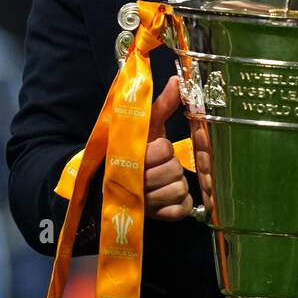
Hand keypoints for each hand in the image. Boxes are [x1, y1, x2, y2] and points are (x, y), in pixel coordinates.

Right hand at [145, 75, 193, 220]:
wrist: (116, 181)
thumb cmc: (135, 148)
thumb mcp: (147, 125)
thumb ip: (162, 104)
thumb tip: (178, 80)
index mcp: (132, 158)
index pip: (163, 151)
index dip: (163, 148)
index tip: (154, 148)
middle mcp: (136, 184)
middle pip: (173, 171)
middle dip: (171, 166)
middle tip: (159, 166)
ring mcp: (146, 204)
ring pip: (179, 191)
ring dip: (176, 185)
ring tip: (164, 180)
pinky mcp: (157, 218)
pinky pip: (180, 211)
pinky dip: (180, 204)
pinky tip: (170, 196)